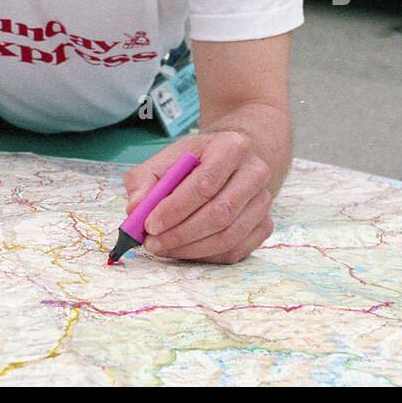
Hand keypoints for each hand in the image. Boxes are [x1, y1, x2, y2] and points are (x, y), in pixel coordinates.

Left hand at [123, 130, 273, 264]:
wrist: (230, 161)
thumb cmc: (195, 161)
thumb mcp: (167, 159)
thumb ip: (145, 180)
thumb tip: (136, 208)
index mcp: (233, 146)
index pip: (206, 183)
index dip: (176, 208)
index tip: (150, 224)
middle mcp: (256, 172)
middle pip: (220, 213)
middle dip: (181, 234)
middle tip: (153, 243)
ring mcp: (264, 200)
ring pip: (228, 236)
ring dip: (190, 249)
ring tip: (163, 248)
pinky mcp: (265, 224)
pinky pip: (236, 250)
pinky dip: (206, 256)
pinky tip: (184, 250)